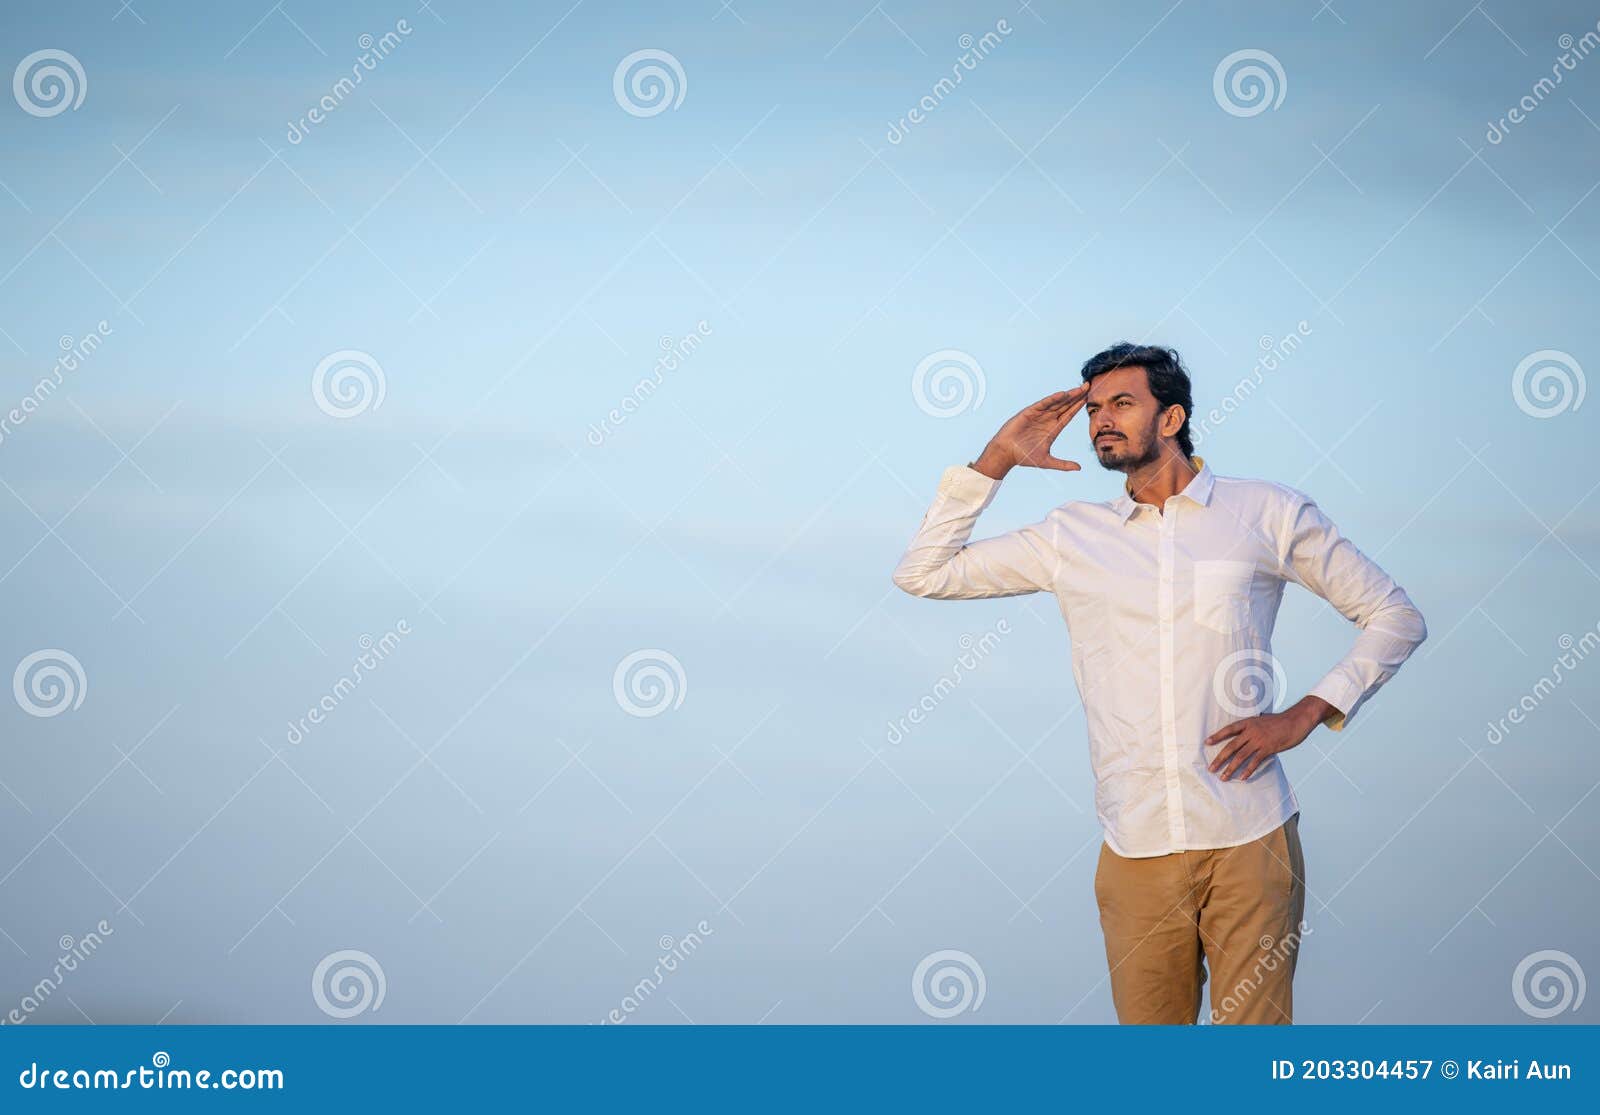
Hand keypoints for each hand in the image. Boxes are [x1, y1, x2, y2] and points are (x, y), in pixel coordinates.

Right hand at [970, 385, 1089, 478]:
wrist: (1006, 453)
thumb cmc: (1023, 456)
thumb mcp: (1047, 461)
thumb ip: (1063, 464)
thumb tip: (1079, 468)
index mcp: (1053, 429)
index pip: (1069, 415)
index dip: (1078, 406)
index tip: (1088, 398)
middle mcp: (1047, 420)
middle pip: (1065, 405)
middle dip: (1076, 396)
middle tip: (1088, 386)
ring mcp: (1039, 415)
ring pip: (1056, 403)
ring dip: (1067, 395)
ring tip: (1079, 388)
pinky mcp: (1029, 412)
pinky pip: (1043, 404)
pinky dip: (1052, 399)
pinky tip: (1062, 394)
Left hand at [1204, 701, 1324, 781]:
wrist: (1296, 720)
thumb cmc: (1280, 721)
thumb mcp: (1263, 720)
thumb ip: (1252, 727)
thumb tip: (1245, 734)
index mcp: (1248, 723)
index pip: (1229, 730)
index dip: (1217, 736)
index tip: (1206, 742)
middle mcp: (1251, 731)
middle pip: (1231, 746)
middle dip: (1220, 758)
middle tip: (1211, 768)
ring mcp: (1259, 740)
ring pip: (1241, 756)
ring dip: (1231, 768)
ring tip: (1223, 777)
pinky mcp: (1268, 748)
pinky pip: (1255, 762)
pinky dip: (1248, 770)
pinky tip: (1242, 778)